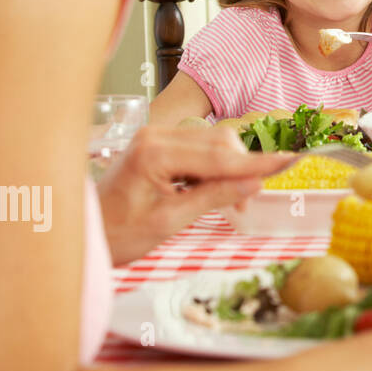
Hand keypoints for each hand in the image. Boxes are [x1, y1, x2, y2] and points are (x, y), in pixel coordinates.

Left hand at [97, 125, 293, 264]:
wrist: (81, 232)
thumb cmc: (117, 234)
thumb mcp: (168, 222)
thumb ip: (213, 198)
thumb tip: (255, 185)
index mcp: (155, 153)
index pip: (220, 156)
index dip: (257, 162)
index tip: (290, 161)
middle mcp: (155, 135)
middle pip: (220, 141)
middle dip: (242, 168)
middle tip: (246, 204)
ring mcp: (155, 137)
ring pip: (213, 142)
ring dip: (229, 168)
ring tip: (230, 200)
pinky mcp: (157, 144)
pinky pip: (199, 147)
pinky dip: (214, 166)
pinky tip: (211, 188)